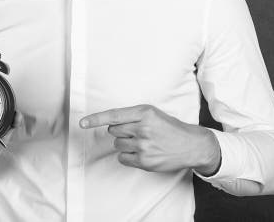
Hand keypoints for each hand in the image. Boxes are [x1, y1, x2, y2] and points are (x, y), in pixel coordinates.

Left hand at [80, 104, 220, 174]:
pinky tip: (141, 153)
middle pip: (113, 131)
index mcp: (144, 112)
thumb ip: (132, 116)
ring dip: (125, 144)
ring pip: (117, 144)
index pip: (114, 116)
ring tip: (142, 142)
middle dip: (121, 131)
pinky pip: (123, 158)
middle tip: (136, 132)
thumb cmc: (169, 127)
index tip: (82, 123)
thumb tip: (110, 124)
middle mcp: (142, 128)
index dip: (95, 119)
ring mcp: (143, 146)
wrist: (190, 145)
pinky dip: (128, 156)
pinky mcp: (144, 161)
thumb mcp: (153, 114)